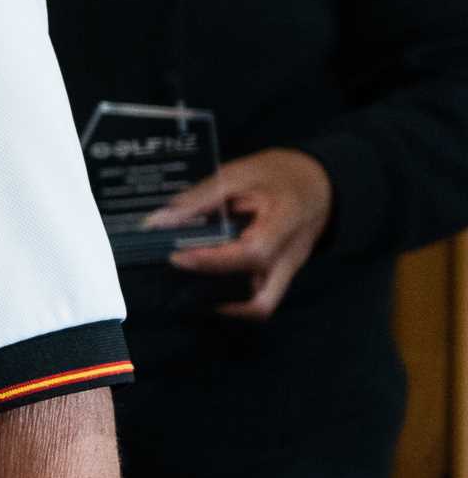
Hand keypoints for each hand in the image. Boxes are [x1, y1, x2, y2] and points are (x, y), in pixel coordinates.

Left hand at [148, 146, 332, 318]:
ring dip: (227, 302)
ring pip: (262, 304)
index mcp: (286, 222)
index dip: (213, 260)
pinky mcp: (282, 274)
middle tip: (179, 269)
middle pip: (260, 293)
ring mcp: (289, 269)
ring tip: (189, 283)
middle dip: (215, 287)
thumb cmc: (279, 174)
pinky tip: (207, 281)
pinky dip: (234, 297)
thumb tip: (161, 219)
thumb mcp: (239, 173)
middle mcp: (292, 255)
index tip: (178, 256)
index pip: (253, 252)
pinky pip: (261, 296)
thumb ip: (202, 197)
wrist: (316, 181)